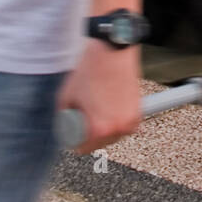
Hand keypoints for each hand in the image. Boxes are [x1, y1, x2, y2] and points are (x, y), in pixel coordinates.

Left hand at [56, 38, 141, 153]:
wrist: (111, 52)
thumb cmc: (91, 71)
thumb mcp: (66, 96)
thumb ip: (63, 116)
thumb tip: (64, 123)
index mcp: (99, 128)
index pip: (83, 149)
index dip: (74, 141)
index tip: (74, 133)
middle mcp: (118, 128)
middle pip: (99, 144)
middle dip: (90, 135)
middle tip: (84, 120)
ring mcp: (130, 121)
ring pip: (113, 136)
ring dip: (105, 129)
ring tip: (97, 110)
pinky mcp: (137, 112)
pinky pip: (124, 125)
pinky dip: (116, 121)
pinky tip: (108, 108)